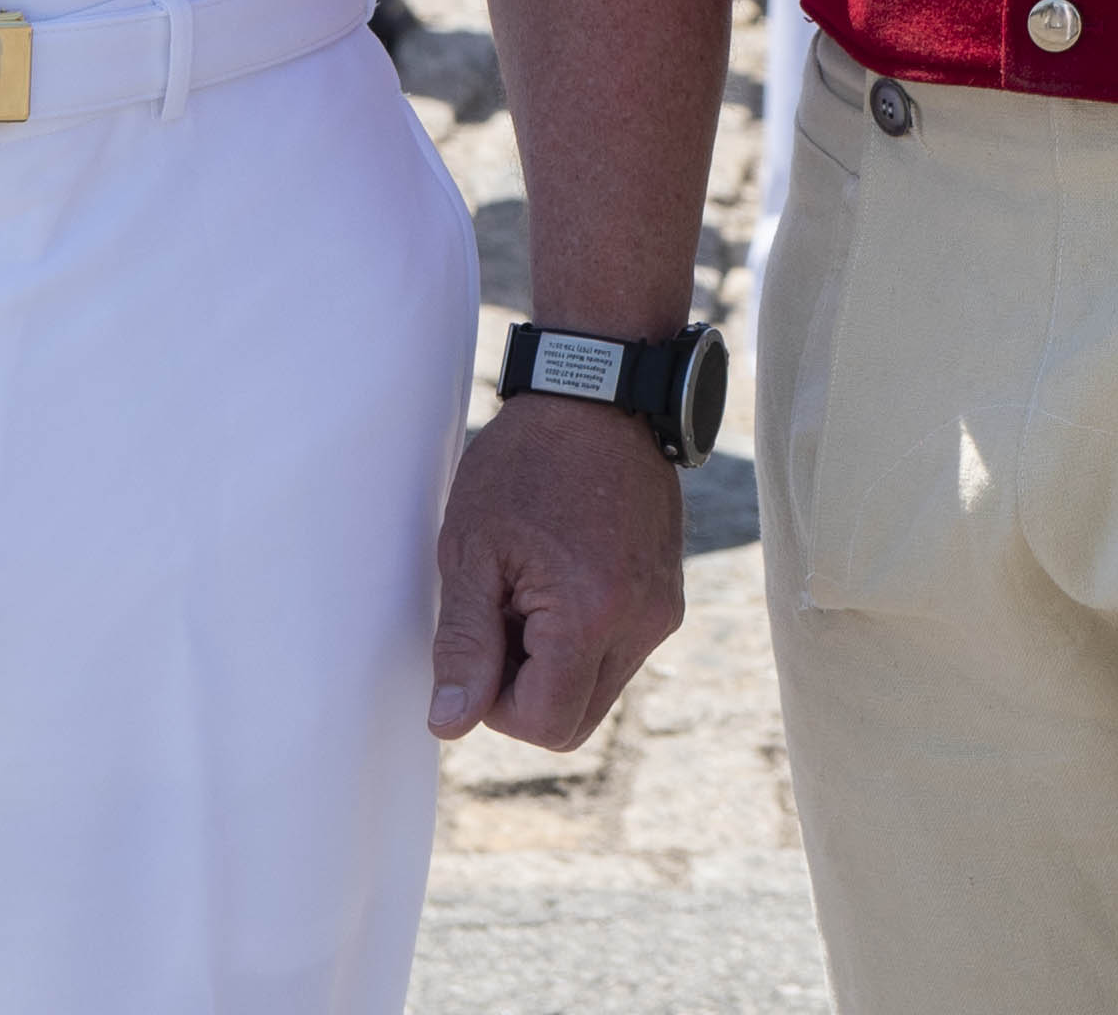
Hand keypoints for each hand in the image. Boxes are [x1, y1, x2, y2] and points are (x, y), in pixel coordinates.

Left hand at [428, 392, 684, 751]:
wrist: (598, 393)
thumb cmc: (527, 462)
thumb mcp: (472, 551)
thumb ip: (464, 645)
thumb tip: (450, 723)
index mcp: (592, 615)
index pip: (544, 724)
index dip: (495, 702)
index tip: (480, 638)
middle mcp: (644, 622)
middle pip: (575, 720)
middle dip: (526, 688)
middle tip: (501, 612)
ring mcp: (663, 609)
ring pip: (596, 690)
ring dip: (553, 662)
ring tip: (530, 586)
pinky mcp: (667, 595)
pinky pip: (618, 652)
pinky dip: (581, 637)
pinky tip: (559, 575)